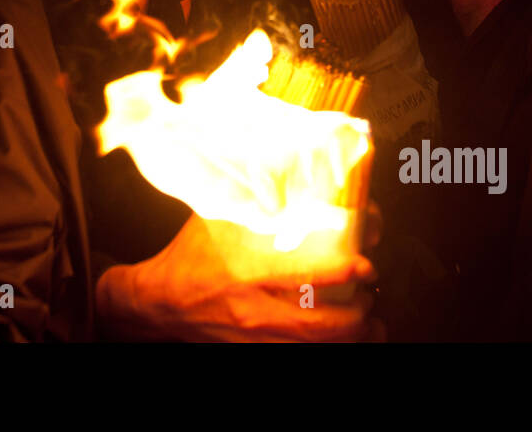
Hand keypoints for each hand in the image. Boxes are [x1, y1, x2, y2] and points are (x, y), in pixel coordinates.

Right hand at [96, 214, 377, 341]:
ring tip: (372, 326)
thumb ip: (256, 203)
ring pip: (313, 349)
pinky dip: (324, 351)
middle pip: (318, 327)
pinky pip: (296, 358)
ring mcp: (254, 339)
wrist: (160, 301)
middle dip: (356, 316)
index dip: (342, 272)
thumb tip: (298, 173)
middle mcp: (252, 310)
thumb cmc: (192, 254)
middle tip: (370, 296)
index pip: (303, 275)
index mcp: (245, 271)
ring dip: (351, 341)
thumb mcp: (219, 218)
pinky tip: (345, 343)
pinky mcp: (253, 353)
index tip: (365, 263)